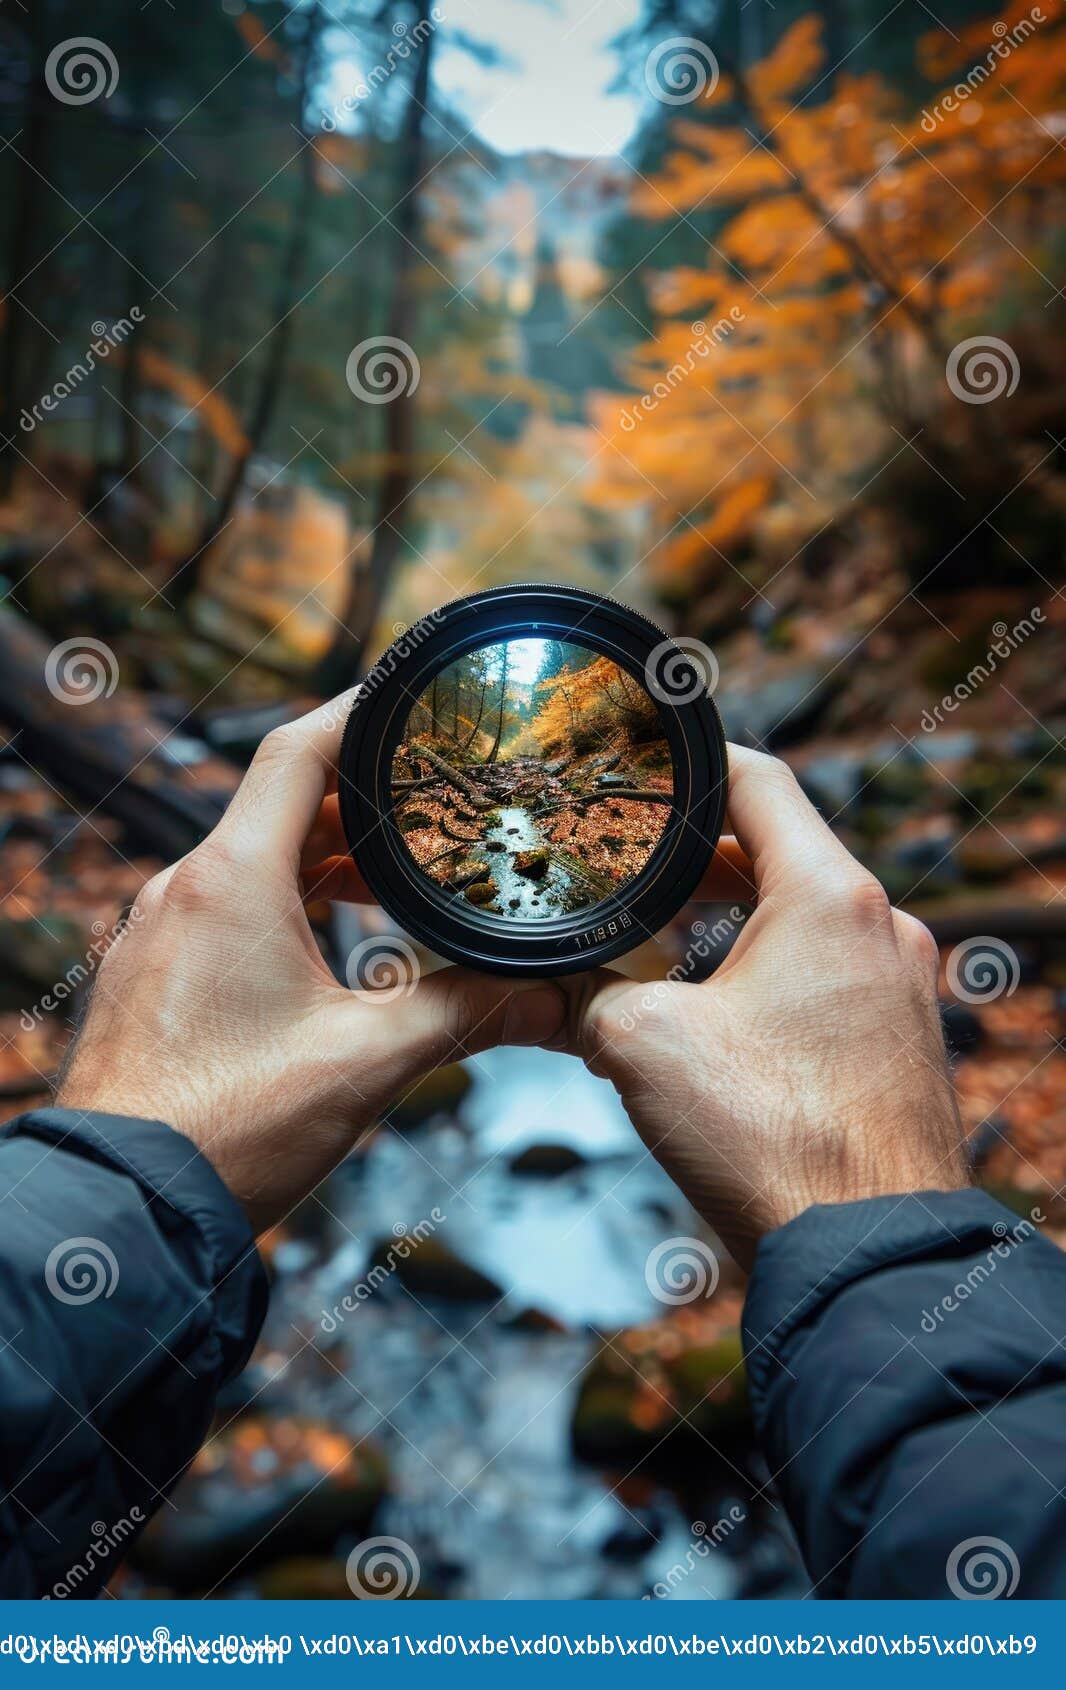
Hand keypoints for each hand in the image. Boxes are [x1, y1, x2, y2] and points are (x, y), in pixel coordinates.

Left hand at [55, 695, 569, 1233]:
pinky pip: (224, 905)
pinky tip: (331, 940)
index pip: (297, 750)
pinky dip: (284, 899)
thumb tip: (554, 999)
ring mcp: (160, 932)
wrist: (124, 1208)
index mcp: (233, 881)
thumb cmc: (228, 1130)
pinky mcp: (153, 975)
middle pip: (281, 803)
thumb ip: (467, 1014)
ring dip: (322, 855)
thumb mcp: (367, 1062)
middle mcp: (185, 889)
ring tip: (395, 873)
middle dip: (361, 799)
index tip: (413, 694)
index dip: (359, 709)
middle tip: (433, 800)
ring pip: (252, 858)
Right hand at [559, 746, 967, 1268]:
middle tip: (633, 857)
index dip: (693, 759)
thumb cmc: (770, 1140)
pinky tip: (717, 1008)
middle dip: (702, 852)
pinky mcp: (900, 1044)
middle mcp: (882, 928)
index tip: (643, 759)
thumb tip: (552, 992)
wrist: (866, 1257)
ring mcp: (901, 988)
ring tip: (663, 933)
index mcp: (829, 897)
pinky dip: (771, 969)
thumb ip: (588, 995)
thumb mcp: (641, 1045)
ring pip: (807, 917)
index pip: (759, 781)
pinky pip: (830, 975)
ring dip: (736, 916)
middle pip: (784, 848)